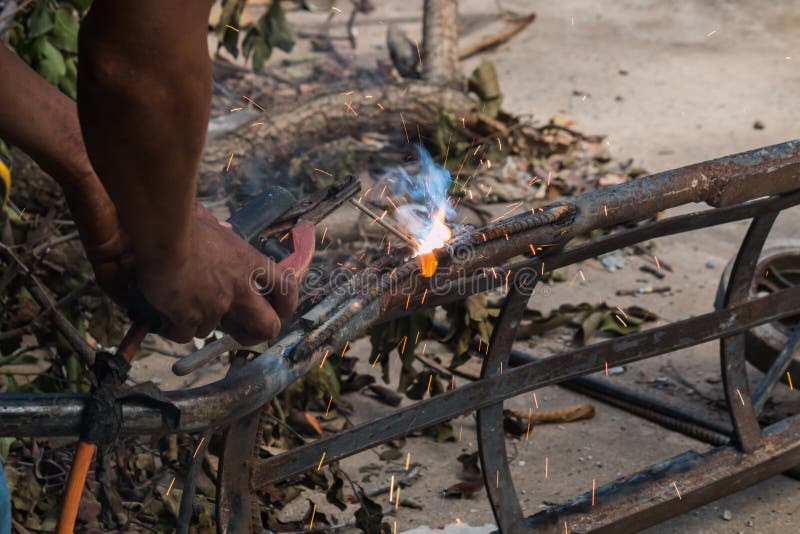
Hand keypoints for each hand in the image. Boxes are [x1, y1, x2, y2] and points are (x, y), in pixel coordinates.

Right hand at [134, 212, 298, 344]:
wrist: (163, 237)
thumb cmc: (184, 225)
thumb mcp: (213, 226)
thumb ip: (222, 233)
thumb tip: (225, 230)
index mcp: (250, 264)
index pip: (286, 288)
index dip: (286, 304)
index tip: (280, 310)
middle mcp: (240, 289)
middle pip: (268, 326)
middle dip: (258, 334)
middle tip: (244, 333)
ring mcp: (217, 307)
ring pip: (214, 331)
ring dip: (201, 324)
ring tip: (184, 307)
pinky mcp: (192, 318)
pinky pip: (187, 335)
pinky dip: (177, 329)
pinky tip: (168, 315)